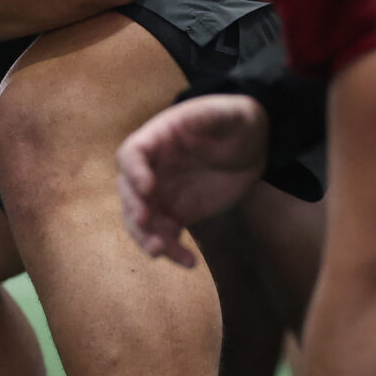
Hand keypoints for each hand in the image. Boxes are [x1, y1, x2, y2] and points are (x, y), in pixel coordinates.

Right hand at [116, 94, 271, 266]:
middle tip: (147, 222)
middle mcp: (151, 169)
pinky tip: (190, 261)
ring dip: (145, 237)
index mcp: (157, 139)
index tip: (149, 188)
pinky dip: (172, 251)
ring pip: (140, 220)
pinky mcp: (177, 214)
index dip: (134, 171)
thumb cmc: (233, 122)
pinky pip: (164, 235)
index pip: (132, 154)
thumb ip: (219, 116)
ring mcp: (161, 194)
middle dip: (134, 208)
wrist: (247, 146)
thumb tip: (208, 117)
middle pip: (128, 190)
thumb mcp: (229, 114)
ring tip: (161, 251)